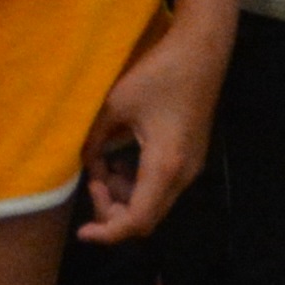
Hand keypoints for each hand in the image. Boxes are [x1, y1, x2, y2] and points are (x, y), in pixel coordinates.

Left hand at [77, 9, 228, 244]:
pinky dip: (136, 183)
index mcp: (164, 166)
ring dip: (123, 195)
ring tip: (101, 166)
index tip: (82, 232)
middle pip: (146, 218)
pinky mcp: (189, 158)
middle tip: (91, 181)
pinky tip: (118, 159)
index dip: (108, 233)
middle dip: (112, 211)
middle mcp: (182, 175)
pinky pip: (160, 186)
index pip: (137, 220)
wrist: (201, 52)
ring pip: (153, 203)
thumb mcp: (115, 105)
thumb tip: (82, 161)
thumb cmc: (159, 73)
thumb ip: (95, 140)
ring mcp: (190, 167)